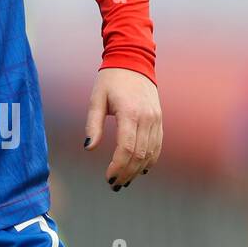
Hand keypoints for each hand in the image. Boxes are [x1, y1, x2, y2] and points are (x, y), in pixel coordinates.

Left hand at [84, 67, 160, 189]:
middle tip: (114, 184)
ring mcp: (156, 119)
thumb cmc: (110, 80)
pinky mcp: (159, 120)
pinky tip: (139, 169)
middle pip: (139, 155)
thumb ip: (93, 125)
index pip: (126, 148)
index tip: (108, 177)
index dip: (118, 166)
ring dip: (137, 170)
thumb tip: (88, 148)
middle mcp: (146, 118)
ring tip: (124, 180)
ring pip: (150, 153)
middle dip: (127, 173)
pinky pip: (157, 145)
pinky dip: (150, 160)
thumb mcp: (96, 99)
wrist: (133, 62)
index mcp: (129, 113)